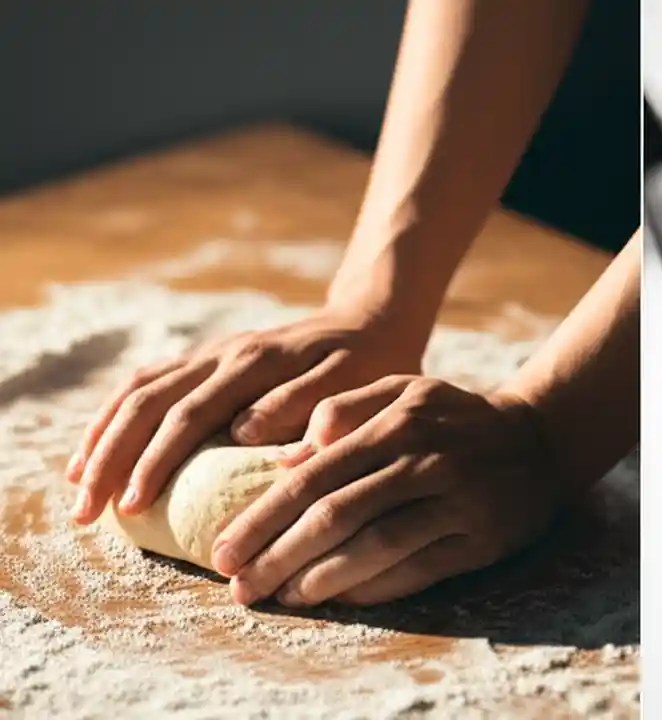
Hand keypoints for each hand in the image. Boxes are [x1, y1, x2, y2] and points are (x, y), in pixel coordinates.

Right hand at [66, 306, 426, 524]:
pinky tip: (96, 449)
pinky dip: (115, 416)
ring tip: (76, 488)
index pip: (190, 413)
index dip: (156, 460)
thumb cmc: (371, 364)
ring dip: (102, 438)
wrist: (372, 320)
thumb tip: (245, 431)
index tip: (133, 505)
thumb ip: (306, 403)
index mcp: (257, 364)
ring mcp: (210, 354)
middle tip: (86, 513)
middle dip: (111, 458)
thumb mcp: (355, 384)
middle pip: (147, 403)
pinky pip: (147, 383)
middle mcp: (224, 354)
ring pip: (138, 391)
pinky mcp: (206, 359)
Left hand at [209, 375, 558, 606]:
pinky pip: (416, 567)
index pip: (314, 475)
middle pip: (336, 514)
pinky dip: (372, 586)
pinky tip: (337, 597)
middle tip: (239, 586)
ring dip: (320, 577)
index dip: (263, 516)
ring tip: (281, 597)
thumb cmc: (455, 418)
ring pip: (374, 545)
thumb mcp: (404, 391)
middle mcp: (424, 458)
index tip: (224, 548)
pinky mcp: (478, 536)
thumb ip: (346, 408)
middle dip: (278, 554)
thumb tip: (289, 455)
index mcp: (397, 420)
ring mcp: (455, 499)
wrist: (540, 439)